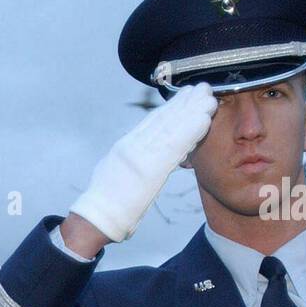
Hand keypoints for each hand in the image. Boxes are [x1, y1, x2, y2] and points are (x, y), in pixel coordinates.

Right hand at [69, 82, 217, 242]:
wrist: (96, 218)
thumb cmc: (105, 204)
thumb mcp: (113, 173)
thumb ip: (130, 162)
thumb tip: (141, 156)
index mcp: (124, 148)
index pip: (151, 123)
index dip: (171, 107)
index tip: (186, 96)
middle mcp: (133, 146)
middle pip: (163, 120)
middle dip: (185, 103)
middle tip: (203, 89)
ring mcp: (141, 156)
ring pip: (172, 128)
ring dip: (193, 112)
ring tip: (209, 99)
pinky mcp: (150, 169)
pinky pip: (175, 146)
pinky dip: (191, 131)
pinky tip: (205, 121)